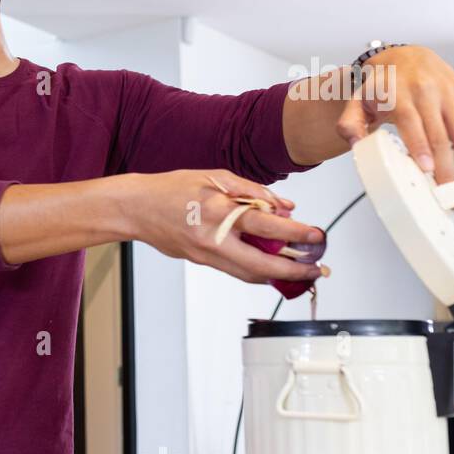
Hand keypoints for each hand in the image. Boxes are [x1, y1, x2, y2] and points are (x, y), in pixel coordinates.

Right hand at [121, 170, 324, 285]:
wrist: (137, 209)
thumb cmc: (172, 190)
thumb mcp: (215, 177)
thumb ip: (253, 190)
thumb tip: (284, 206)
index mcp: (219, 213)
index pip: (267, 226)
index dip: (297, 233)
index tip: (316, 236)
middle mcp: (214, 240)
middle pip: (263, 264)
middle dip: (294, 270)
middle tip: (315, 268)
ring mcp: (207, 256)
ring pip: (250, 274)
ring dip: (278, 276)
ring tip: (299, 271)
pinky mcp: (202, 262)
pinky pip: (236, 271)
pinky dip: (257, 271)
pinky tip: (271, 267)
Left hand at [338, 46, 453, 196]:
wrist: (402, 57)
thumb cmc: (380, 86)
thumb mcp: (356, 102)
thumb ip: (349, 125)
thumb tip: (355, 145)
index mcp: (398, 94)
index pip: (411, 122)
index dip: (420, 146)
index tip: (426, 169)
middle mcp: (427, 91)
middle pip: (441, 132)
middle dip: (448, 165)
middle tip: (450, 193)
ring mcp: (450, 91)